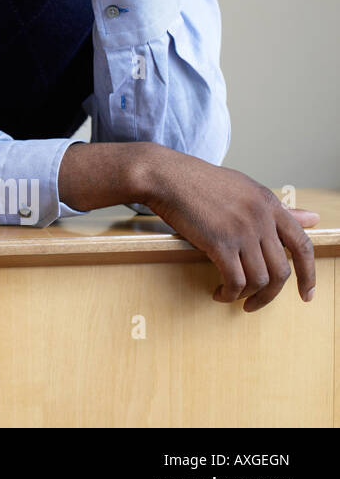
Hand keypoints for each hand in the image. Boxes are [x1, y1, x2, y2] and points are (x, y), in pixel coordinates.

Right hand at [138, 144, 316, 310]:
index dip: (308, 274)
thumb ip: (279, 209)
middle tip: (257, 303)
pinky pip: (235, 280)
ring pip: (260, 279)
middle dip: (271, 294)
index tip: (306, 294)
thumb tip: (314, 218)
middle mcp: (260, 217)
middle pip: (281, 270)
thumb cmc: (199, 181)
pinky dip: (230, 293)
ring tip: (234, 297)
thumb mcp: (245, 189)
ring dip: (249, 296)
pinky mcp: (219, 242)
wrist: (165, 175)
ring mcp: (241, 230)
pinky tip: (220, 293)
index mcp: (269, 203)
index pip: (302, 245)